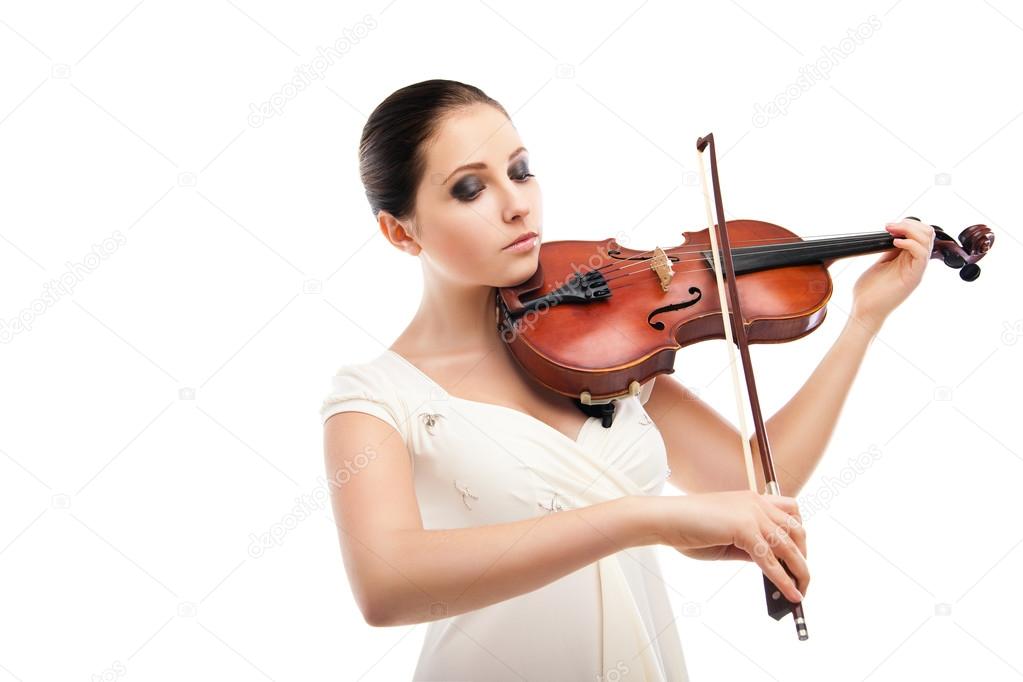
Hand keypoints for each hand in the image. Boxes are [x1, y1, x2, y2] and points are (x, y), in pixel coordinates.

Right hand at [654, 491, 807, 602]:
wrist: (665, 519)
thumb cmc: (688, 527)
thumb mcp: (727, 538)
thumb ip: (750, 547)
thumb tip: (770, 565)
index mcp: (751, 499)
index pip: (790, 512)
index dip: (798, 535)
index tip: (799, 554)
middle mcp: (756, 503)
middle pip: (796, 531)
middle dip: (803, 556)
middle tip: (801, 577)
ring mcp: (752, 514)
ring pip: (789, 546)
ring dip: (800, 571)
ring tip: (801, 590)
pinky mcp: (744, 529)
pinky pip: (771, 560)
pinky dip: (783, 580)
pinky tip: (791, 594)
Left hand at [851, 217, 935, 330]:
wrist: (864, 310)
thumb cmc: (869, 291)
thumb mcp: (880, 264)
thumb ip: (890, 251)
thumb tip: (894, 234)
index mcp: (908, 259)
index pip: (921, 234)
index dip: (908, 224)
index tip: (889, 225)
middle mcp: (915, 264)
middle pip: (928, 234)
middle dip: (910, 224)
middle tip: (890, 226)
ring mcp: (916, 270)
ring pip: (927, 241)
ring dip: (909, 230)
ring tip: (892, 232)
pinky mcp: (913, 278)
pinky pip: (921, 255)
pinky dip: (910, 243)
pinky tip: (895, 242)